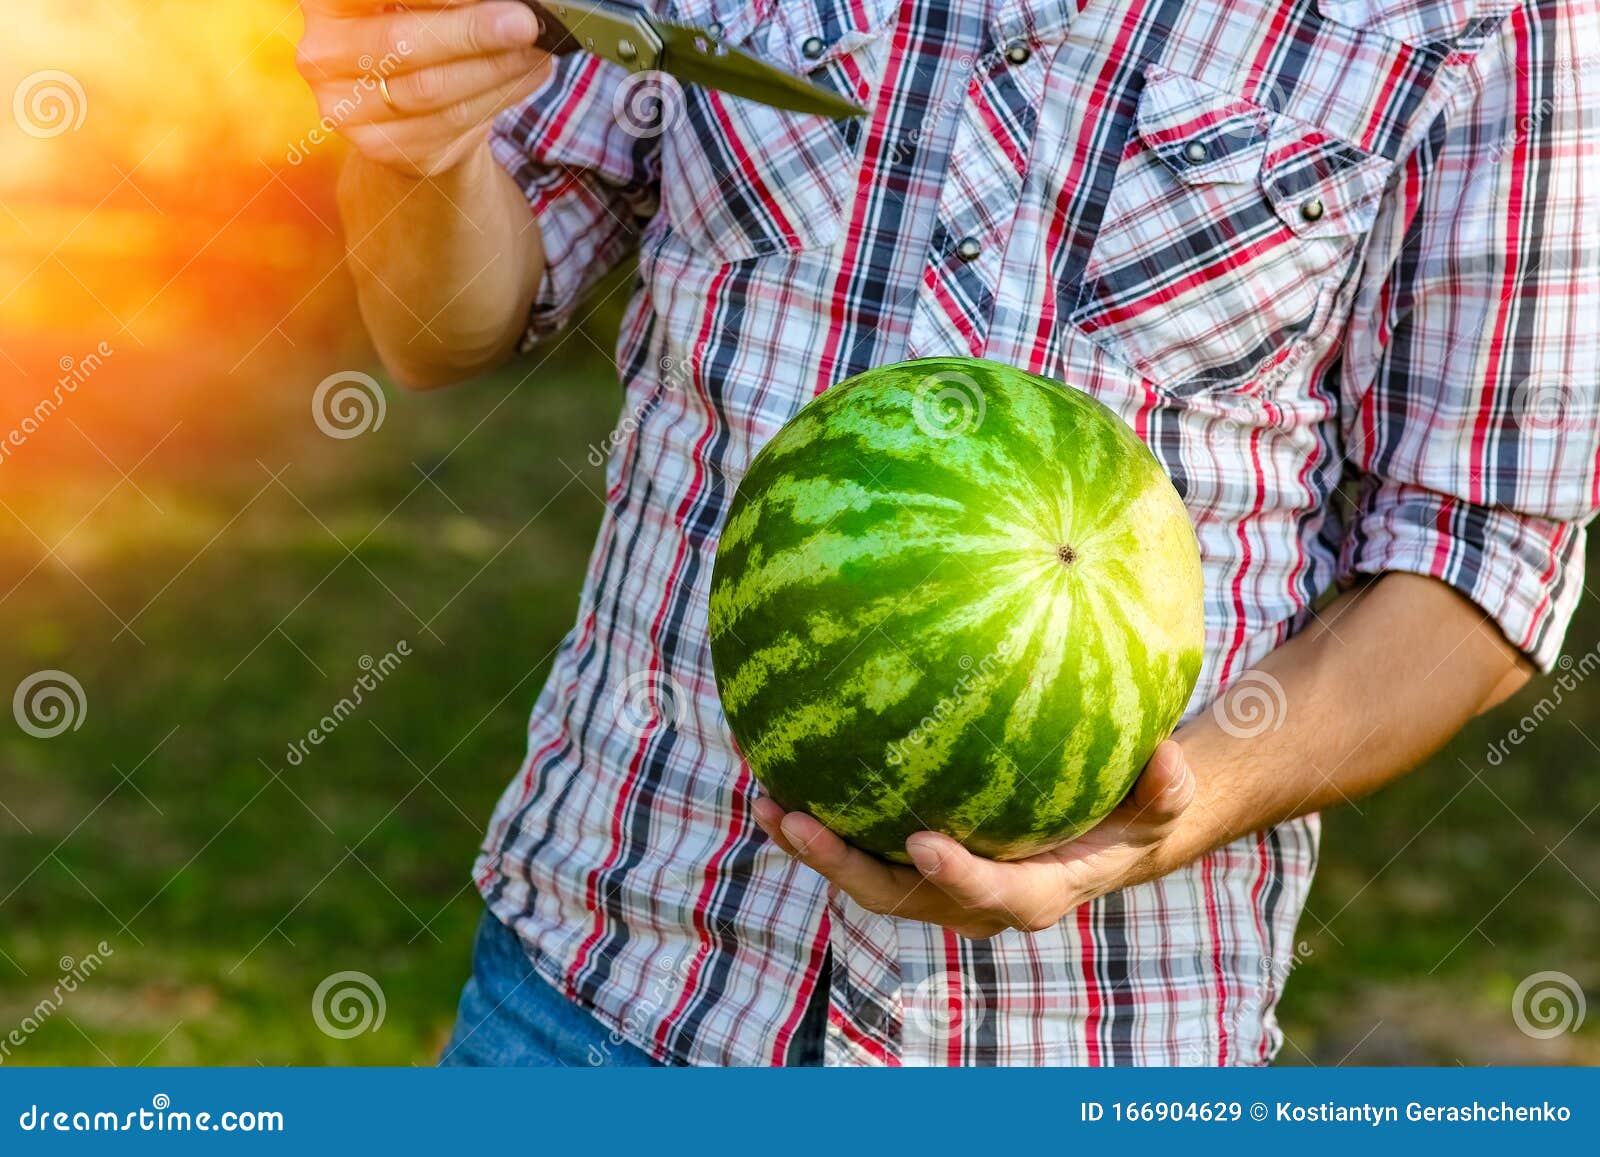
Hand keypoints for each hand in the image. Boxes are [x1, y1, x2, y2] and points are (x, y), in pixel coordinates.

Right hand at [295, 0, 552, 177]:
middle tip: (525, 22)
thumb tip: (505, 2)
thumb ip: (451, 1)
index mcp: (326, 2)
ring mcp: (345, 105)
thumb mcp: (423, 6)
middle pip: (403, 43)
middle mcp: (322, 52)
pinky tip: (527, 75)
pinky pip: (449, 123)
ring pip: (431, 89)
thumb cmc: (417, 29)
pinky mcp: (379, 145)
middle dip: (472, 32)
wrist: (410, 105)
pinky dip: (498, 97)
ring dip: (495, 69)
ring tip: (536, 49)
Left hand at [751, 740, 1196, 938]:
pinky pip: (860, 839)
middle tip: (800, 823)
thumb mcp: (1164, 799)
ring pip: (865, 875)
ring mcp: (934, 883)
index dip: (957, 878)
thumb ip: (1165, 785)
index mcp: (1034, 891)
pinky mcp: (909, 857)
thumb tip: (1166, 756)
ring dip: (813, 845)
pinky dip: (819, 812)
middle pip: (900, 896)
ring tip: (764, 799)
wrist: (1099, 830)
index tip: (921, 844)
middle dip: (845, 867)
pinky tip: (778, 763)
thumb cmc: (1132, 809)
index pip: (994, 896)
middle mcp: (972, 899)